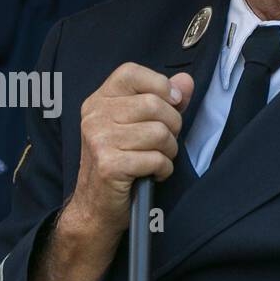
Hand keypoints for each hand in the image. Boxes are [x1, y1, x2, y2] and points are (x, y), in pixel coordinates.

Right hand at [69, 64, 193, 240]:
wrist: (95, 208)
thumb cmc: (120, 164)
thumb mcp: (137, 126)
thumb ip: (163, 100)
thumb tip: (186, 82)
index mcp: (98, 101)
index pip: (131, 72)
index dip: (159, 85)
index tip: (170, 104)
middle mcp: (94, 116)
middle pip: (154, 104)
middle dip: (171, 126)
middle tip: (163, 143)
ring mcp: (99, 140)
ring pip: (159, 133)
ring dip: (169, 151)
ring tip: (157, 159)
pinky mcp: (109, 165)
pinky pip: (156, 158)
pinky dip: (163, 169)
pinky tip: (153, 174)